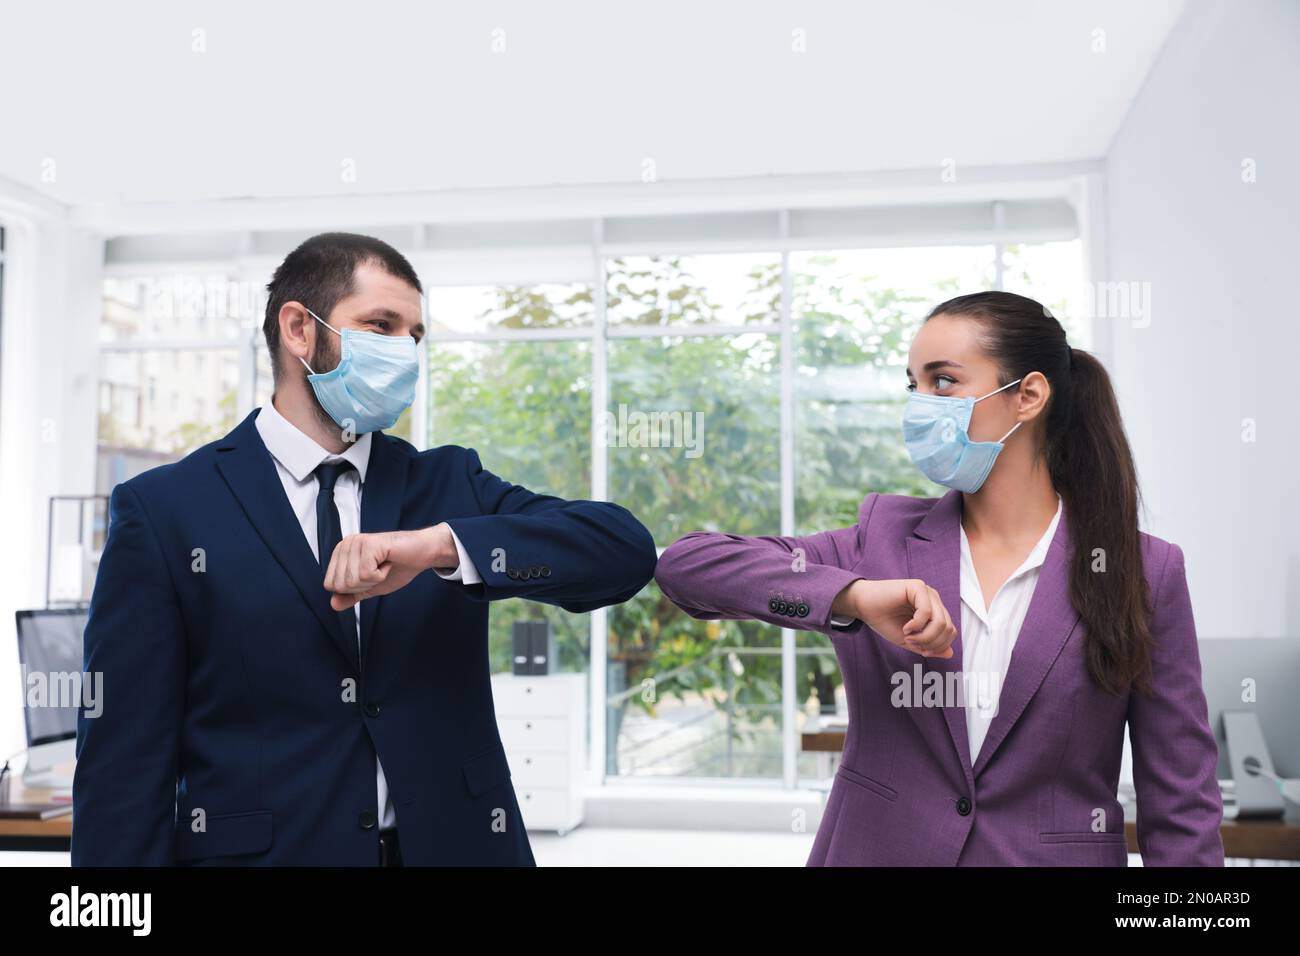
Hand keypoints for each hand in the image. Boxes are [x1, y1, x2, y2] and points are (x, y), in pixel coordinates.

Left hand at [324, 523, 457, 610]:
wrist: (422, 554)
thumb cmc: (398, 566)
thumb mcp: (371, 586)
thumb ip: (351, 595)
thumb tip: (333, 604)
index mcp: (341, 552)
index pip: (330, 584)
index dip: (353, 589)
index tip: (370, 576)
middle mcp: (345, 544)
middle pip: (340, 585)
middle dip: (364, 585)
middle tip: (379, 571)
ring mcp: (356, 542)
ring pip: (352, 580)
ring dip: (374, 579)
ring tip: (384, 566)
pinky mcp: (369, 544)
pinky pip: (366, 574)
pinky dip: (381, 574)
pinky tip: (388, 562)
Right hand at [832, 578, 955, 658]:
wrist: (863, 606)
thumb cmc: (884, 620)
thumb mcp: (910, 640)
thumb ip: (929, 646)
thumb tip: (950, 653)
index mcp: (934, 611)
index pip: (950, 631)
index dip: (938, 646)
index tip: (921, 650)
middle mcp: (934, 600)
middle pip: (948, 628)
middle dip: (931, 643)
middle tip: (912, 643)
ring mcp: (927, 592)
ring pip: (941, 622)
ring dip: (924, 636)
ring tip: (908, 635)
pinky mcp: (917, 587)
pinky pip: (926, 612)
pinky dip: (916, 625)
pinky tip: (906, 627)